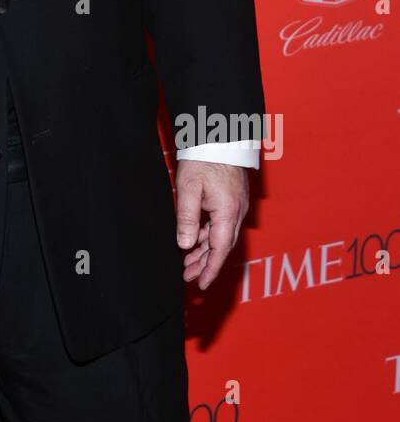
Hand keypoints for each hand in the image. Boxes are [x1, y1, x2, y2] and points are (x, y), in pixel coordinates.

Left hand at [174, 161, 249, 289]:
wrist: (219, 137)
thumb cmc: (203, 158)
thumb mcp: (189, 188)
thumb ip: (187, 218)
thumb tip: (185, 245)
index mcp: (228, 212)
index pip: (219, 249)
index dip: (210, 270)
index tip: (201, 285)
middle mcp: (237, 212)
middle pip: (222, 246)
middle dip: (206, 264)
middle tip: (189, 277)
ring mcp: (236, 206)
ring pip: (222, 237)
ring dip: (206, 251)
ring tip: (189, 264)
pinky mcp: (232, 200)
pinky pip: (222, 225)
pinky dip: (209, 237)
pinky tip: (197, 241)